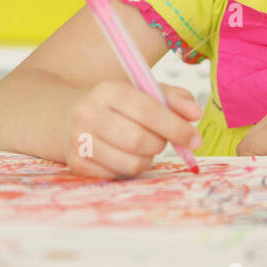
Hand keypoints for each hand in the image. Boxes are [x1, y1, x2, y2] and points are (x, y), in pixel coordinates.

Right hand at [61, 81, 202, 178]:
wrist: (71, 115)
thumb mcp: (143, 92)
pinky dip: (129, 169)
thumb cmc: (118, 105)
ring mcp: (78, 140)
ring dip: (147, 160)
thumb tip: (195, 113)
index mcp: (108, 90)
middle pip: (139, 140)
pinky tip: (125, 156)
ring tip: (143, 149)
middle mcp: (88, 113)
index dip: (176, 127)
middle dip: (160, 144)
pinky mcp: (77, 164)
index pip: (148, 111)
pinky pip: (117, 176)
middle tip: (161, 141)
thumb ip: (174, 99)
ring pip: (130, 163)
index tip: (195, 139)